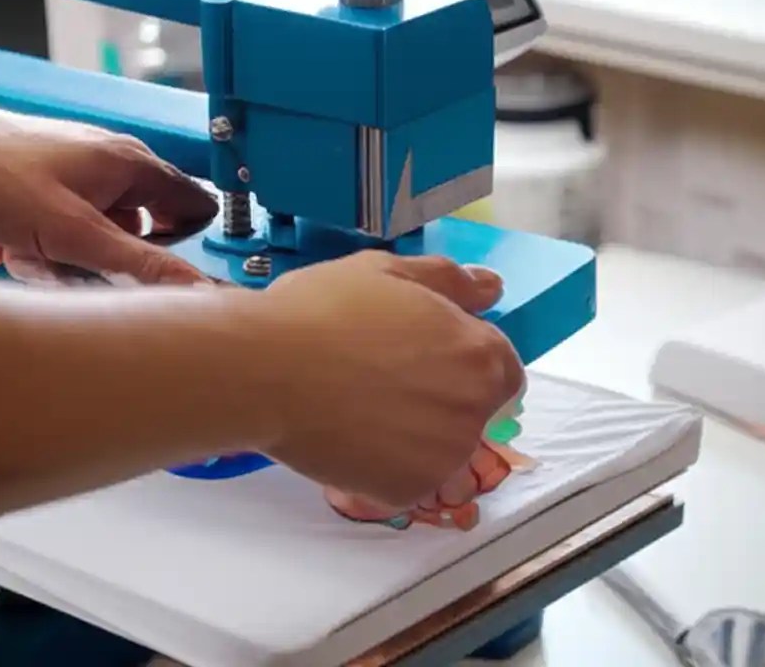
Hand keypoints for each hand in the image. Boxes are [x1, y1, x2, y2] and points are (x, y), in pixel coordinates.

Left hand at [0, 104, 217, 284]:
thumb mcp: (76, 234)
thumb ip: (140, 264)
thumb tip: (196, 285)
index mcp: (128, 163)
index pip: (191, 202)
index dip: (188, 243)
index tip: (168, 276)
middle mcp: (105, 164)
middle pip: (138, 228)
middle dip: (108, 261)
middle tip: (80, 271)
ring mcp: (70, 175)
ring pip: (91, 236)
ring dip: (63, 260)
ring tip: (28, 259)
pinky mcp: (37, 189)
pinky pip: (55, 232)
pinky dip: (34, 250)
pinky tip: (4, 251)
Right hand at [250, 251, 524, 510]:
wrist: (265, 371)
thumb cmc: (323, 312)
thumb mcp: (387, 273)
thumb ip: (449, 281)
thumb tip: (492, 287)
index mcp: (480, 354)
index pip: (499, 370)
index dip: (460, 363)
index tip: (418, 359)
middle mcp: (474, 409)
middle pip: (471, 411)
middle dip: (435, 399)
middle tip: (378, 382)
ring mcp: (442, 457)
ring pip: (437, 450)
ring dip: (411, 436)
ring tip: (357, 407)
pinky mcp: (406, 492)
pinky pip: (404, 481)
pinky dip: (381, 467)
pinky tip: (345, 438)